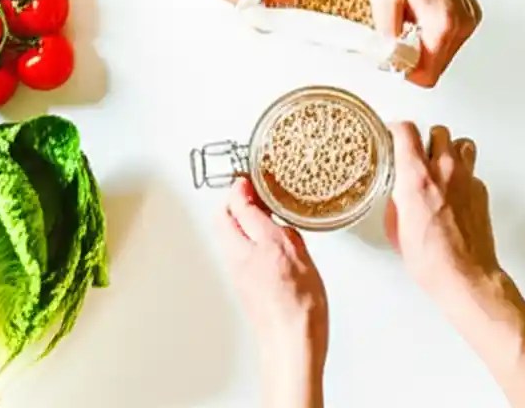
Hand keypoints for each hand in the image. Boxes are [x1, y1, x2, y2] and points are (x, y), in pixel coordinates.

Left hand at [216, 179, 326, 407]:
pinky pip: (236, 253)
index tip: (249, 177)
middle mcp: (241, 258)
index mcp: (256, 245)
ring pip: (227, 235)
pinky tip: (264, 244)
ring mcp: (238, 273)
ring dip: (238, 220)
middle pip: (224, 218)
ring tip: (259, 214)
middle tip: (250, 191)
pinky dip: (244, 240)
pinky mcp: (242, 286)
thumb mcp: (300, 259)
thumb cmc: (300, 310)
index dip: (242, 186)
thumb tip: (274, 219)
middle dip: (233, 201)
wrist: (291, 346)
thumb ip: (284, 234)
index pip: (238, 204)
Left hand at [371, 0, 479, 87]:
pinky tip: (417, 11)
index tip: (391, 56)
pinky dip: (429, 32)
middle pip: (436, 67)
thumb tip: (388, 59)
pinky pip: (446, 37)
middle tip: (394, 33)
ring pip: (441, 53)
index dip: (405, 71)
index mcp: (444, 25)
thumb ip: (387, 36)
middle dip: (412, 57)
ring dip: (421, 44)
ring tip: (406, 17)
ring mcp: (468, 18)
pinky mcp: (467, 11)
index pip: (428, 75)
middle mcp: (462, 24)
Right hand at [384, 122, 500, 298]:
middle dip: (426, 138)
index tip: (393, 132)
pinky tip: (455, 190)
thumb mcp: (397, 228)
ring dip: (449, 149)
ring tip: (441, 162)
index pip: (406, 130)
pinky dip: (462, 174)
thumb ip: (399, 201)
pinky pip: (471, 170)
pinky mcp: (481, 191)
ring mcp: (466, 179)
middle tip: (419, 151)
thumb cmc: (432, 259)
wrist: (464, 276)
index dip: (397, 128)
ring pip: (462, 143)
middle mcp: (443, 171)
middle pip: (438, 131)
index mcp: (416, 177)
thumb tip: (400, 194)